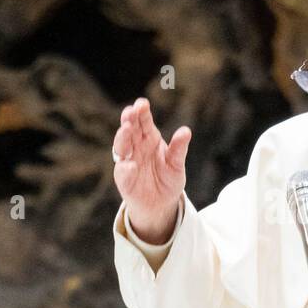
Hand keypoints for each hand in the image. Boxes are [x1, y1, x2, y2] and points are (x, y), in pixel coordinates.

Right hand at [113, 98, 190, 243]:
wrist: (161, 204)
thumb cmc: (168, 179)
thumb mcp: (176, 164)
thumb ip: (179, 148)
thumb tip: (186, 131)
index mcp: (149, 139)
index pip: (144, 122)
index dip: (142, 113)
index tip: (142, 103)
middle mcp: (136, 147)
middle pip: (130, 130)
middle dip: (129, 120)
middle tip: (131, 111)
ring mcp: (128, 162)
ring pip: (121, 147)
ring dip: (122, 138)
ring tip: (127, 129)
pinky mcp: (124, 179)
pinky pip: (123, 172)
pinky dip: (125, 168)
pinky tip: (130, 165)